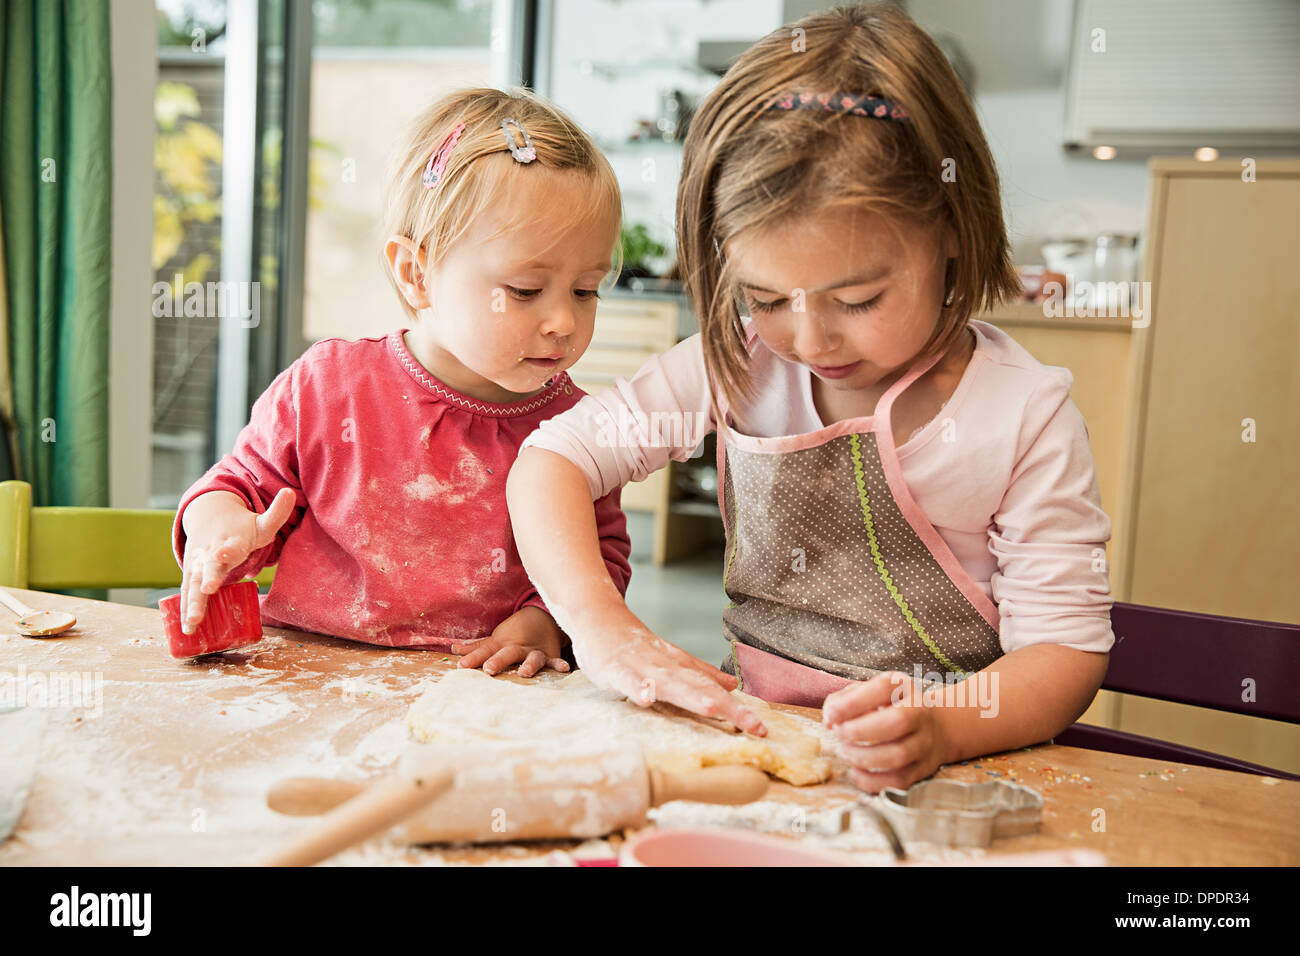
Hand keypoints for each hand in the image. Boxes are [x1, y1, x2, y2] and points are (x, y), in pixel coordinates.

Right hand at [179, 488, 296, 633]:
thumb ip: (276, 512)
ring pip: (193, 584)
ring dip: (192, 603)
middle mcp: (211, 553)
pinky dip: (184, 611)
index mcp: (230, 540)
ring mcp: (198, 565)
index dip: (228, 550)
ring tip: (192, 623)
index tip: (224, 554)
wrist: (210, 518)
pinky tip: (185, 629)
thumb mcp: (261, 522)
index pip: (230, 545)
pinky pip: (186, 594)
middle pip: (209, 566)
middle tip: (207, 588)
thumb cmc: (242, 528)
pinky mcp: (190, 576)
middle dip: (207, 577)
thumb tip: (290, 492)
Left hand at [452, 606, 570, 677]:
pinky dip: (559, 664)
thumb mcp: (494, 639)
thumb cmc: (513, 632)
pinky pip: (554, 660)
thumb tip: (452, 650)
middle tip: (489, 669)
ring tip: (524, 673)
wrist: (541, 617)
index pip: (485, 651)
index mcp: (501, 644)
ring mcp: (533, 651)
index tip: (461, 666)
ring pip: (531, 657)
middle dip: (499, 660)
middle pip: (507, 654)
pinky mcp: (549, 655)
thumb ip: (476, 647)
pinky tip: (564, 669)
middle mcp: (517, 647)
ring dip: (529, 664)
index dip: (473, 658)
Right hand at [566, 609, 767, 736]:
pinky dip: (636, 688)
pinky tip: (646, 699)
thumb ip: (699, 673)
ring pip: (669, 684)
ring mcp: (641, 668)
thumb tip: (732, 686)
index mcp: (681, 669)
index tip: (762, 730)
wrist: (600, 618)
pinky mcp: (615, 669)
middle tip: (754, 726)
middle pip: (701, 690)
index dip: (739, 710)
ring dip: (691, 696)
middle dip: (728, 708)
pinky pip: (627, 681)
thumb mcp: (671, 659)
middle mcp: (667, 668)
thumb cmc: (635, 646)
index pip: (714, 691)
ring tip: (713, 708)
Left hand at [822, 671, 951, 792]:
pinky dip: (871, 781)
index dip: (852, 703)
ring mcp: (925, 742)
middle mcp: (920, 713)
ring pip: (898, 755)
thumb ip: (844, 700)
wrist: (934, 727)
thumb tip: (829, 720)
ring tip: (844, 752)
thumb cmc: (890, 707)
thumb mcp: (869, 693)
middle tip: (838, 733)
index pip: (883, 688)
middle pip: (897, 721)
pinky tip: (854, 771)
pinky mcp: (923, 769)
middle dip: (860, 731)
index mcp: (902, 687)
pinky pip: (899, 780)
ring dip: (863, 757)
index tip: (830, 716)